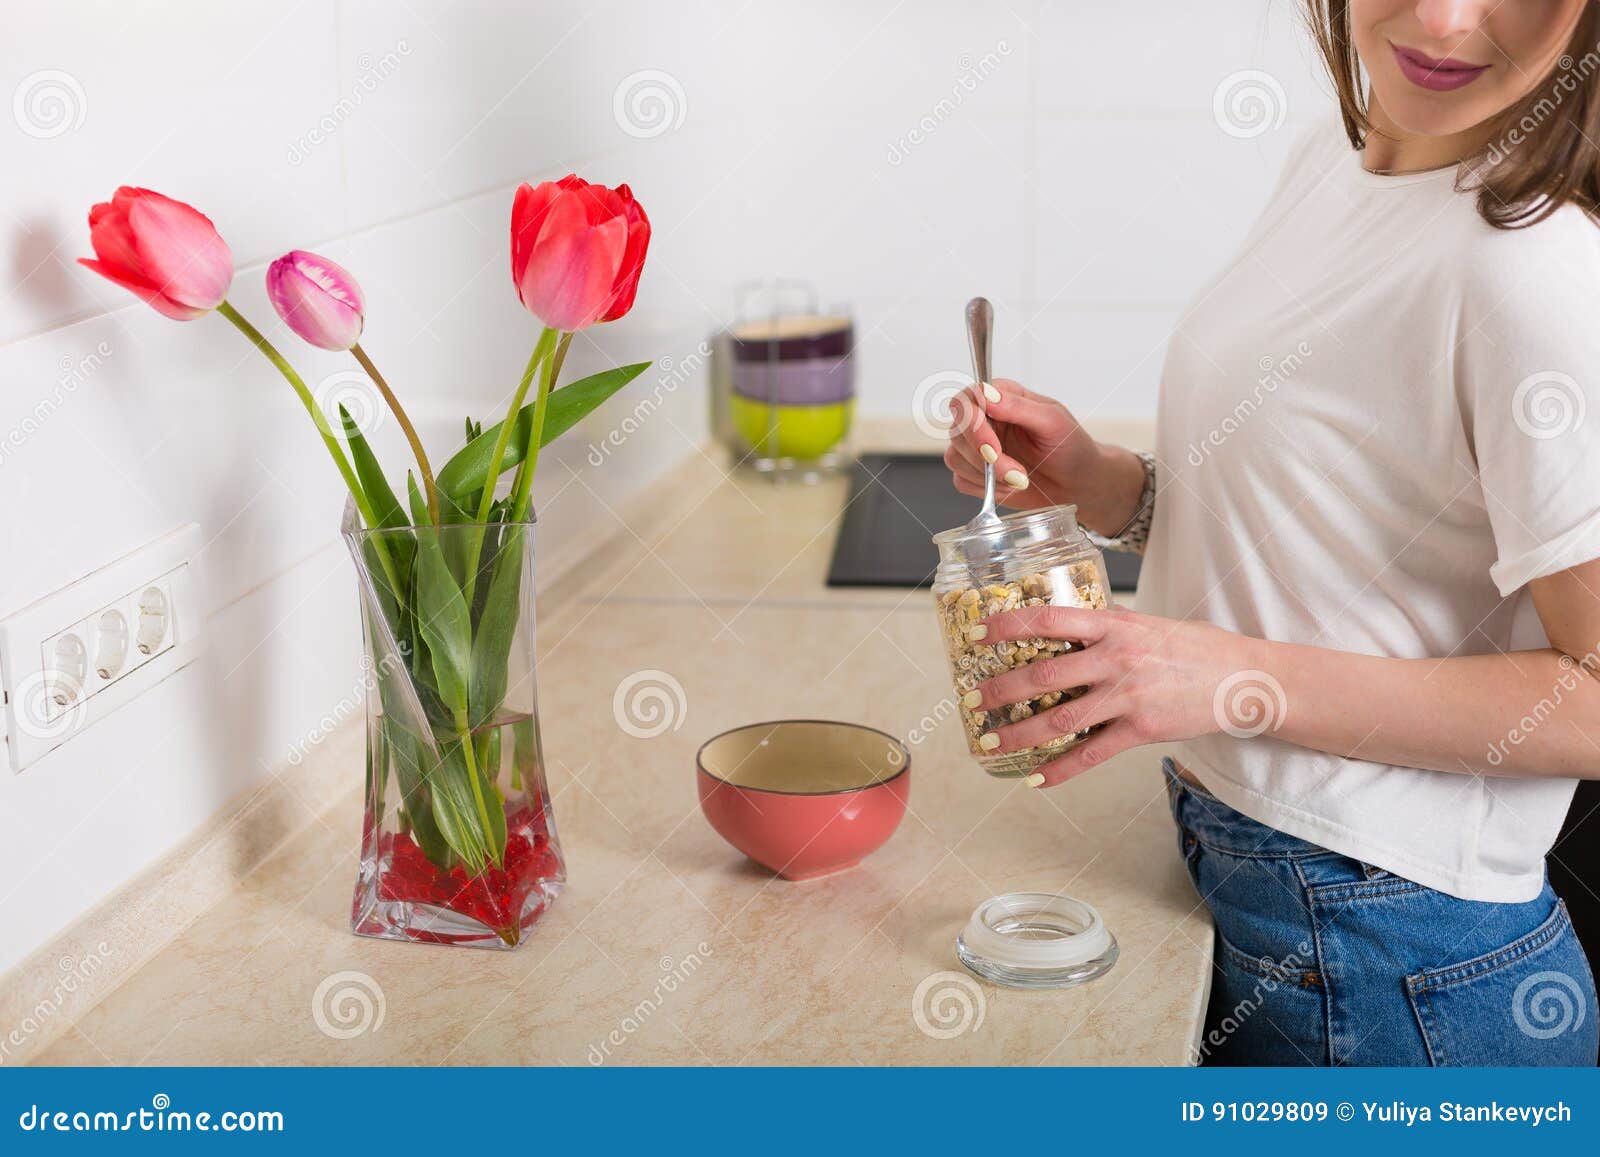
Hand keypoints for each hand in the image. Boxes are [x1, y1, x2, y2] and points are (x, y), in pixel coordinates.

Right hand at [943, 378, 1097, 512]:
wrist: (1076, 482)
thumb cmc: (1070, 446)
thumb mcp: (1052, 421)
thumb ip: (1018, 406)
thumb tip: (986, 394)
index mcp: (1000, 397)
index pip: (967, 400)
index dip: (972, 424)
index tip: (994, 448)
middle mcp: (984, 419)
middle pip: (958, 431)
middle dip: (984, 457)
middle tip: (1015, 473)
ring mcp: (976, 447)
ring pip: (955, 458)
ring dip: (988, 475)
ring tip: (1021, 479)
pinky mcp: (974, 473)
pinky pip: (961, 480)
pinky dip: (986, 489)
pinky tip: (1011, 486)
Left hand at [967, 605, 1268, 787]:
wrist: (1243, 677)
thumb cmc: (1192, 647)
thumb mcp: (1145, 622)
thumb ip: (1103, 625)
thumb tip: (1062, 625)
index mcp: (1112, 624)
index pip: (1047, 620)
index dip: (1006, 627)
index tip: (976, 635)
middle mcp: (1115, 658)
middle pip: (1042, 675)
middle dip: (999, 691)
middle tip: (970, 701)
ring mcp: (1127, 695)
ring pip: (1059, 719)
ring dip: (1018, 734)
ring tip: (988, 742)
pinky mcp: (1141, 729)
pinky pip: (1091, 753)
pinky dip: (1059, 770)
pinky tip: (1035, 779)